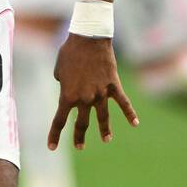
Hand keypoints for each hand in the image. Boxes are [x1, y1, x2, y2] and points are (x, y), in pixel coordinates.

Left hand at [48, 35, 138, 149]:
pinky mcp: (113, 86)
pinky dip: (130, 114)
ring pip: (103, 117)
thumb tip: (71, 89)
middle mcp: (84, 99)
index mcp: (67, 96)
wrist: (88, 38)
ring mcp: (100, 94)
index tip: (51, 147)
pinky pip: (123, 103)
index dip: (55, 135)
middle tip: (80, 146)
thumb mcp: (59, 70)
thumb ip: (64, 84)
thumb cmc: (69, 52)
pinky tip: (135, 124)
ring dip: (104, 130)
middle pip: (81, 123)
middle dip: (80, 137)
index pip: (59, 120)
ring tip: (106, 140)